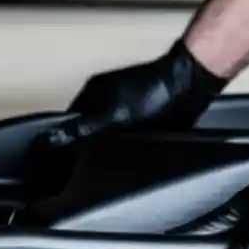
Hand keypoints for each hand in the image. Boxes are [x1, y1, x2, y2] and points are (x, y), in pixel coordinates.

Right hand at [37, 42, 227, 154]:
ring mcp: (125, 107)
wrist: (191, 85)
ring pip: (107, 134)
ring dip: (109, 146)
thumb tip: (57, 138)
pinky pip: (128, 136)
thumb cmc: (156, 91)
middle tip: (87, 163)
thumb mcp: (113, 115)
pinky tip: (130, 154)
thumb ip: (85, 129)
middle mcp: (106, 98)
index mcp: (93, 92)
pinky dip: (127, 146)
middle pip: (87, 128)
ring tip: (109, 159)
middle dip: (87, 146)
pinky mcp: (143, 116)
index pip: (69, 120)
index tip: (64, 158)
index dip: (66, 140)